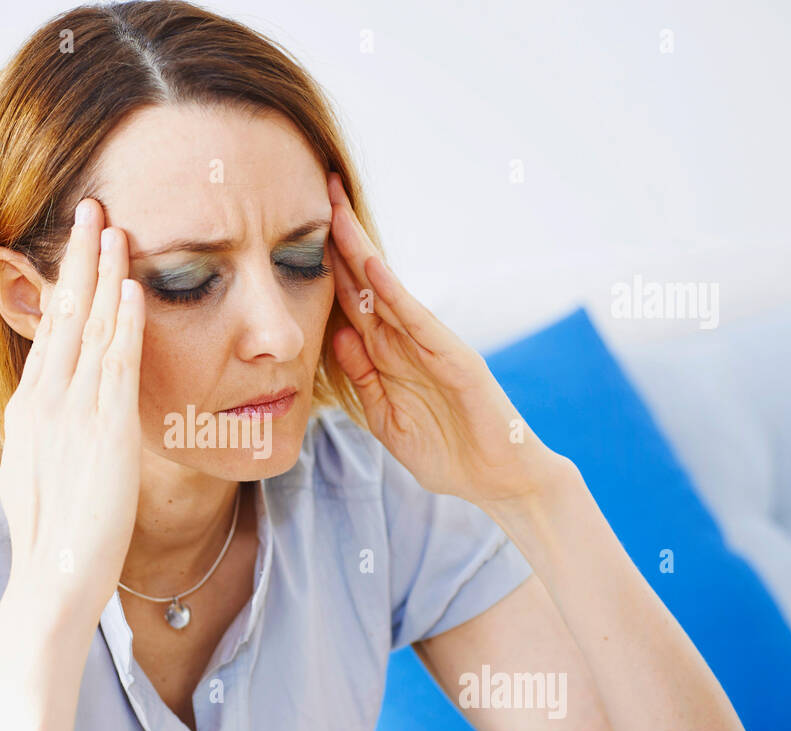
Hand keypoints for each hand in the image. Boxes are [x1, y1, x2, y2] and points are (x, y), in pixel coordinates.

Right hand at [0, 197, 144, 619]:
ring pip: (90, 329)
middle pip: (63, 314)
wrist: (52, 577)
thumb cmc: (52, 534)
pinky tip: (131, 287)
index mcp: (29, 407)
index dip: (65, 284)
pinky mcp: (104, 432)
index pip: (50, 330)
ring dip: (103, 274)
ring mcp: (72, 413)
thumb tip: (58, 410)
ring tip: (113, 226)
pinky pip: (115, 365)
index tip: (78, 247)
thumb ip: (51, 429)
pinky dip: (123, 322)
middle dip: (78, 258)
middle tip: (91, 207)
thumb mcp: (40, 468)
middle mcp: (44, 400)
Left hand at [324, 172, 567, 508]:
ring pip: (388, 289)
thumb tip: (335, 334)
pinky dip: (394, 292)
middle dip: (340, 239)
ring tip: (335, 211)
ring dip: (361, 250)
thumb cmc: (444, 451)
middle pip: (365, 281)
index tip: (294, 231)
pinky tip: (371, 266)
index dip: (326, 266)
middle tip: (316, 191)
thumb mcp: (385, 415)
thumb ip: (362, 377)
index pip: (351, 300)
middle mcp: (408, 341)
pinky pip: (417, 320)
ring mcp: (432, 345)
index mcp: (389, 355)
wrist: (496, 480)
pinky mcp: (454, 357)